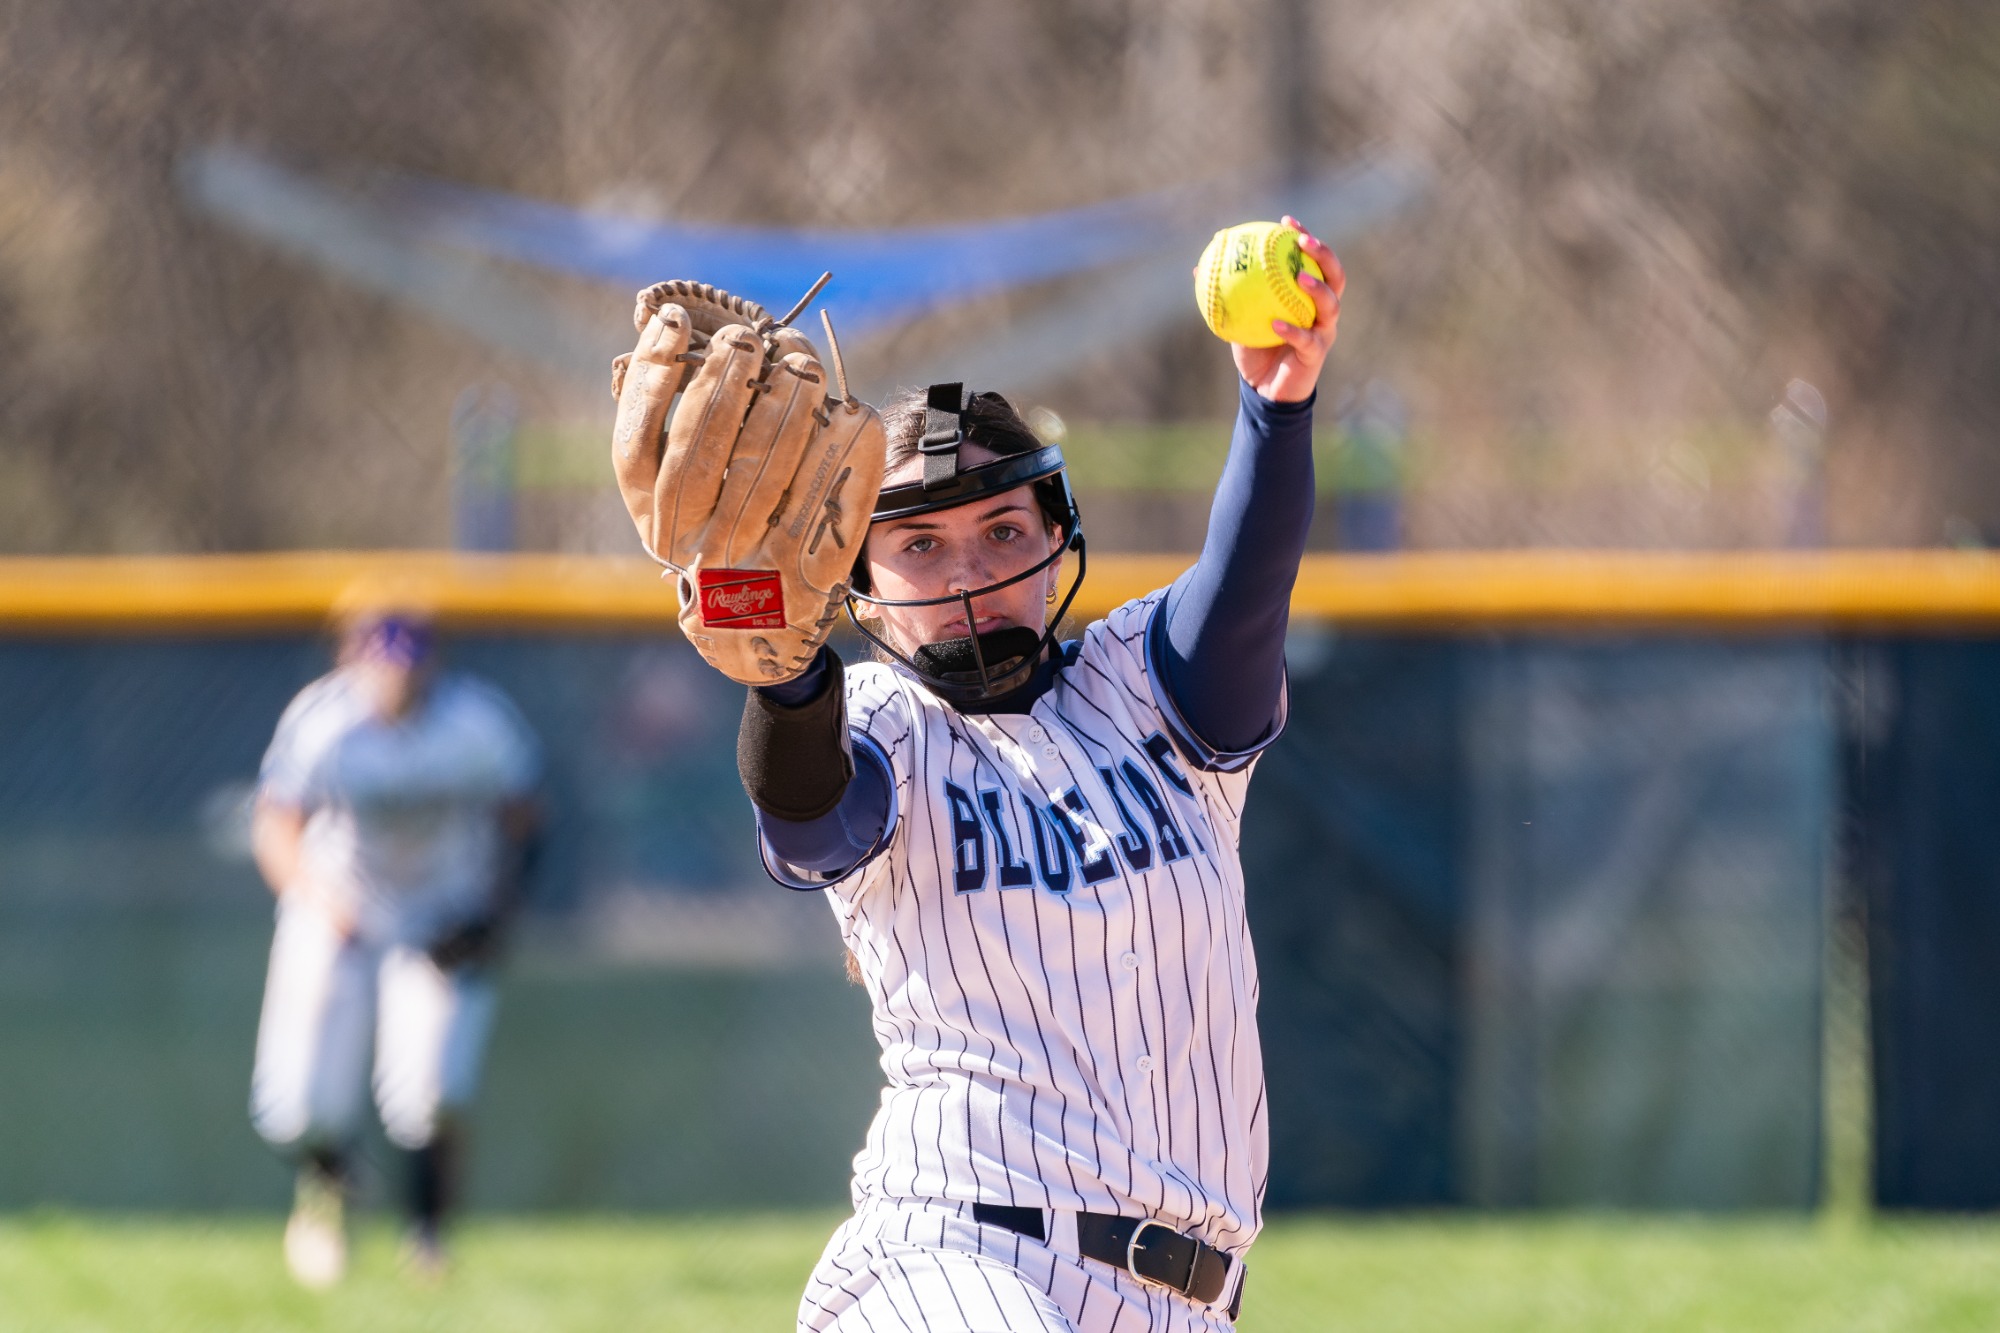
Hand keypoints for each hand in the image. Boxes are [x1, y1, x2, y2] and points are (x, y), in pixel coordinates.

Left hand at [1231, 216, 1343, 403]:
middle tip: (1303, 242)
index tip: (1287, 221)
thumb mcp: (1236, 317)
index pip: (1314, 260)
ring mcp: (1324, 331)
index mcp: (1308, 295)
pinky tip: (1275, 324)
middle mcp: (1323, 310)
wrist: (1264, 387)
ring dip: (1317, 288)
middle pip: (1336, 275)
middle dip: (1324, 254)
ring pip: (1331, 305)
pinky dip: (1292, 331)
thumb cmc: (1255, 346)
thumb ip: (1226, 293)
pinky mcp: (1316, 354)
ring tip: (1299, 277)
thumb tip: (1196, 268)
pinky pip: (1307, 340)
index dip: (1306, 237)